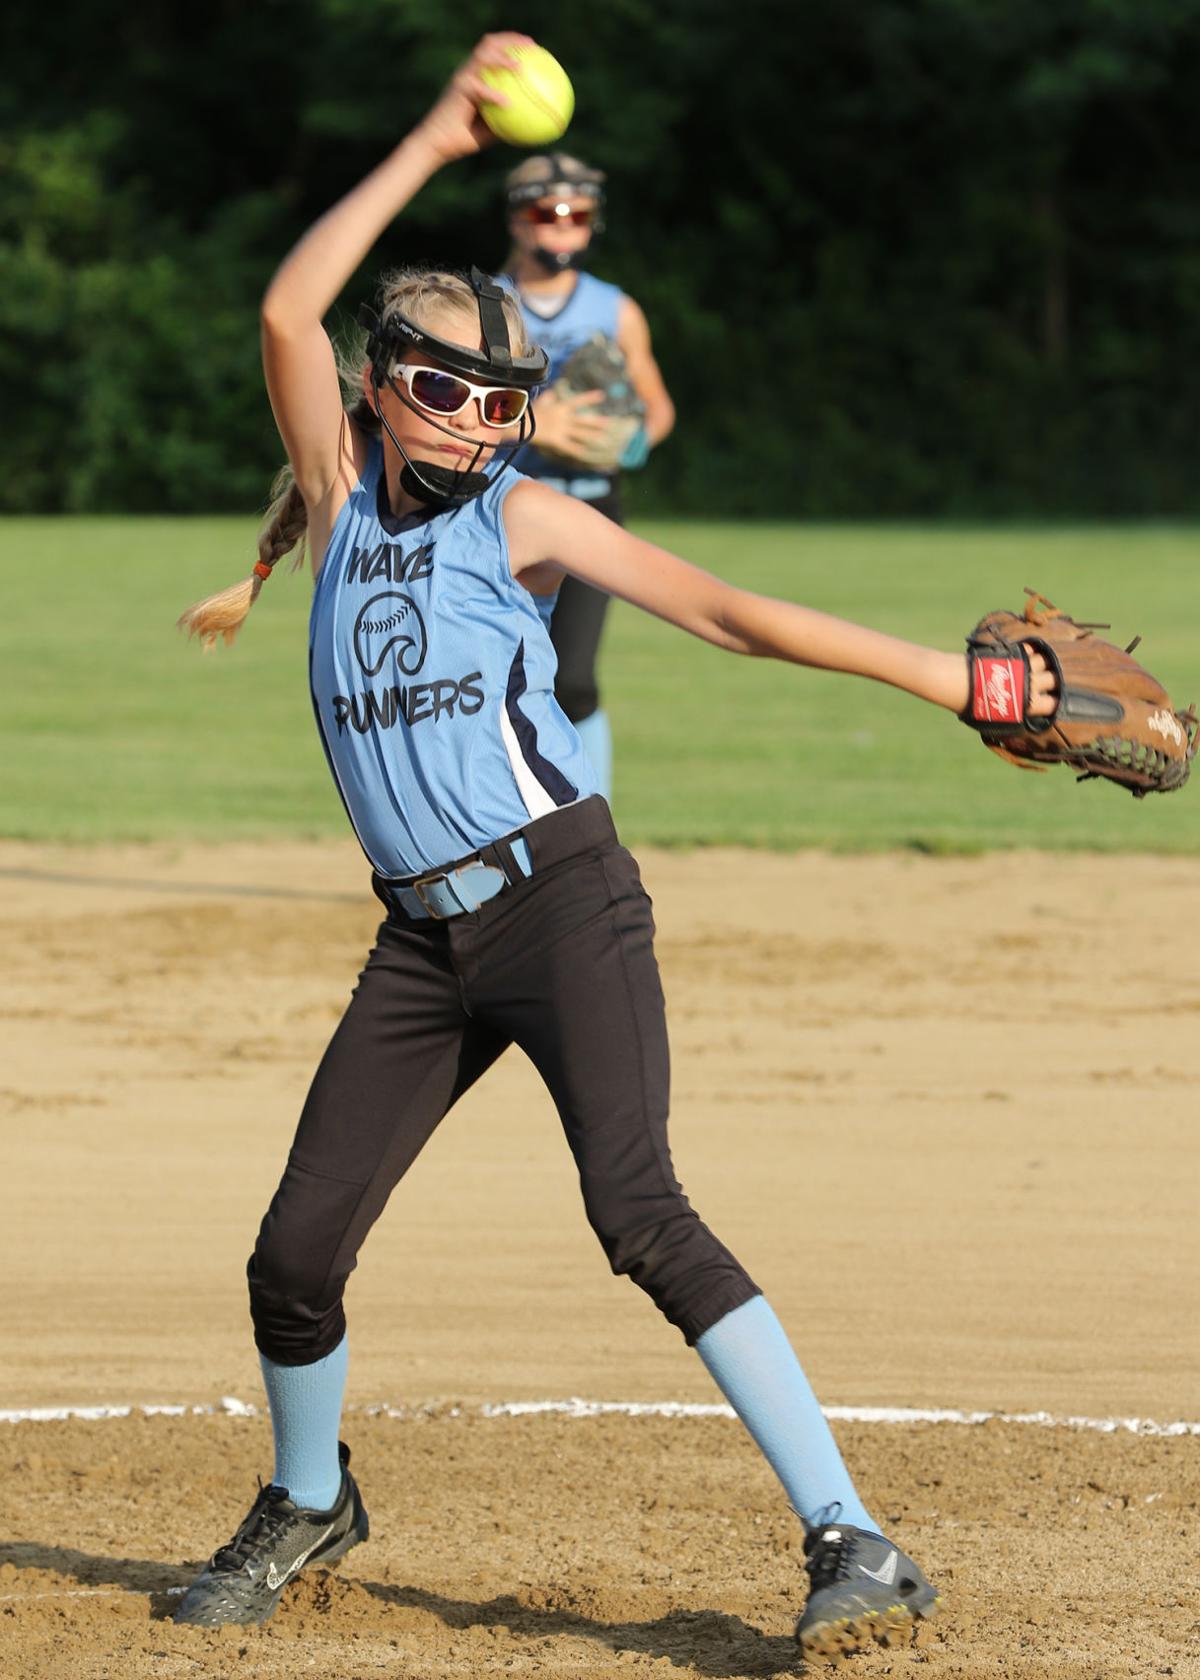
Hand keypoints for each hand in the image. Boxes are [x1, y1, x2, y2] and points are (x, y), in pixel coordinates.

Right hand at [412, 33, 533, 164]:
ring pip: (482, 56)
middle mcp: (469, 71)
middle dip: (510, 39)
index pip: (494, 50)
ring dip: (502, 58)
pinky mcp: (458, 88)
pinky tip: (506, 103)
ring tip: (519, 66)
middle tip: (531, 45)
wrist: (438, 144)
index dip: (512, 44)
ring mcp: (462, 77)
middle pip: (489, 44)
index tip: (532, 48)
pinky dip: (493, 95)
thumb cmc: (464, 139)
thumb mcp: (491, 130)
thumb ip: (508, 121)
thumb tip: (532, 124)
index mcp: (477, 76)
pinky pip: (479, 89)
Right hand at [533, 387, 624, 466]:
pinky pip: (569, 447)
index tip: (602, 396)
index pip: (578, 401)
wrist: (518, 423)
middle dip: (597, 422)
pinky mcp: (556, 440)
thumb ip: (548, 398)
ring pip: (581, 433)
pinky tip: (587, 454)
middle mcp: (563, 418)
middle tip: (611, 423)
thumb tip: (552, 392)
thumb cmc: (528, 413)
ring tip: (605, 440)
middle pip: (584, 420)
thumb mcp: (539, 403)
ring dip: (593, 436)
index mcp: (560, 408)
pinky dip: (578, 451)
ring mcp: (561, 430)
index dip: (589, 398)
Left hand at [947, 645, 1059, 715]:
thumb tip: (1026, 719)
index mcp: (1028, 705)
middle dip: (1053, 681)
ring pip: (1045, 661)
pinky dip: (1030, 650)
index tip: (1053, 700)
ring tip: (1037, 666)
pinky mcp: (1013, 653)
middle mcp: (1030, 685)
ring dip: (1043, 663)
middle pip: (1054, 680)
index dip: (1055, 702)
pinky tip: (1028, 653)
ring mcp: (1024, 667)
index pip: (1053, 704)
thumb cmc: (974, 707)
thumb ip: (1014, 718)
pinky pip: (1030, 649)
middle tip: (1048, 681)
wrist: (959, 683)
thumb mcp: (996, 721)